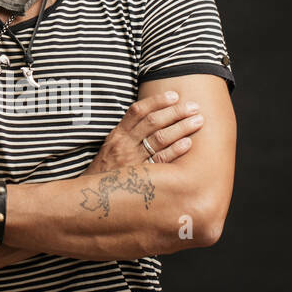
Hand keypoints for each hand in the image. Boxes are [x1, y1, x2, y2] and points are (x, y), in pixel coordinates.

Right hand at [86, 90, 203, 174]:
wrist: (93, 196)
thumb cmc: (106, 170)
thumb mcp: (111, 146)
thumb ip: (129, 132)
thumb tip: (154, 117)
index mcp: (117, 134)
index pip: (138, 111)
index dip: (157, 101)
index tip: (174, 95)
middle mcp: (124, 144)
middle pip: (153, 122)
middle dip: (175, 112)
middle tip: (194, 106)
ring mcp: (132, 160)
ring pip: (159, 139)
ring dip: (181, 128)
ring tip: (198, 121)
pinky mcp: (140, 176)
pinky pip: (160, 161)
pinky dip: (174, 150)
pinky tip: (188, 143)